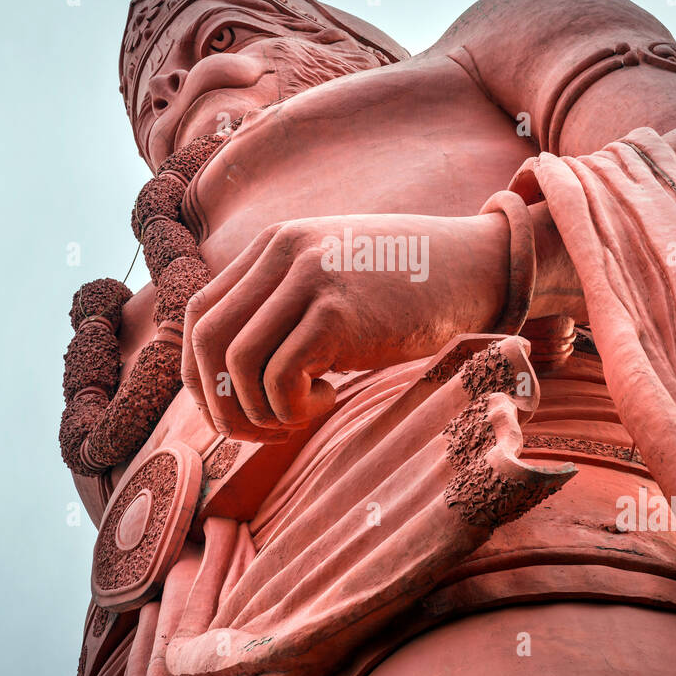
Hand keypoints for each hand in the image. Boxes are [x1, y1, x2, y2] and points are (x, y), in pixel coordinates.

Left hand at [181, 212, 509, 440]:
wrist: (475, 267)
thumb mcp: (333, 279)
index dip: (201, 372)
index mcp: (274, 246)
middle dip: (221, 402)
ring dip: (260, 410)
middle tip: (262, 430)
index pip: (200, 314)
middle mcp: (282, 254)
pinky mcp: (338, 313)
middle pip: (207, 342)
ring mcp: (309, 279)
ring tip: (301, 416)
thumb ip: (283, 305)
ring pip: (238, 364)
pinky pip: (281, 378)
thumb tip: (231, 376)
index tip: (232, 408)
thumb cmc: (405, 288)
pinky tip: (333, 401)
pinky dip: (295, 408)